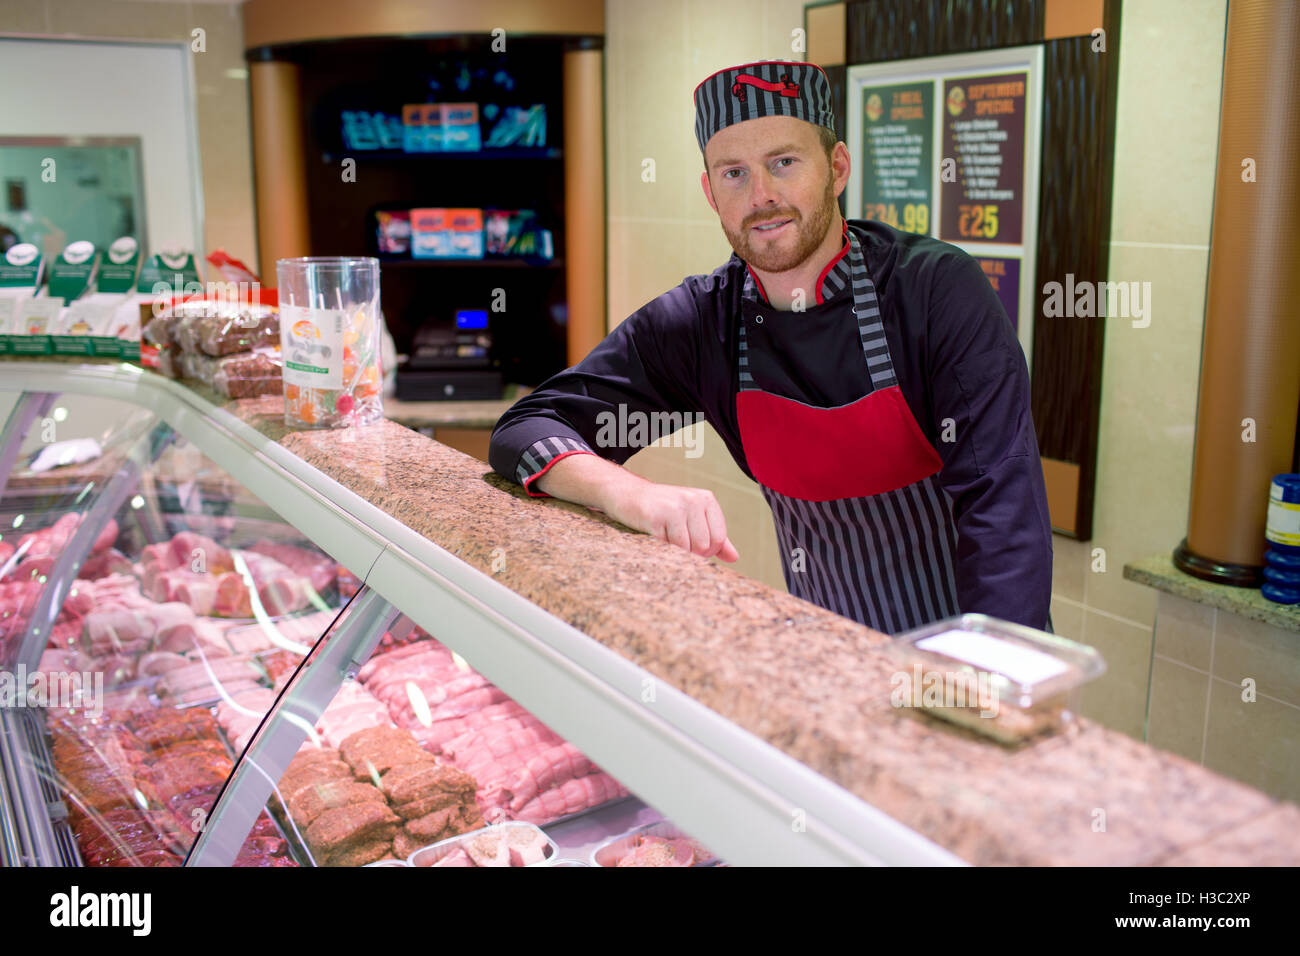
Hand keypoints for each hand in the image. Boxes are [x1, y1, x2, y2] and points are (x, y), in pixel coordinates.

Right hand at [603, 479, 738, 562]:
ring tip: (664, 537)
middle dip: (690, 553)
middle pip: (704, 546)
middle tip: (674, 542)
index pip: (718, 538)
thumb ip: (714, 537)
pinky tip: (654, 536)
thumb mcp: (692, 518)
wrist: (627, 495)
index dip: (707, 550)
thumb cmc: (662, 509)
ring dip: (675, 552)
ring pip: (688, 549)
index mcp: (706, 499)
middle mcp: (693, 500)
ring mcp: (674, 507)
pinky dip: (661, 549)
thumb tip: (734, 558)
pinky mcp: (655, 517)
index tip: (692, 546)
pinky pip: (667, 547)